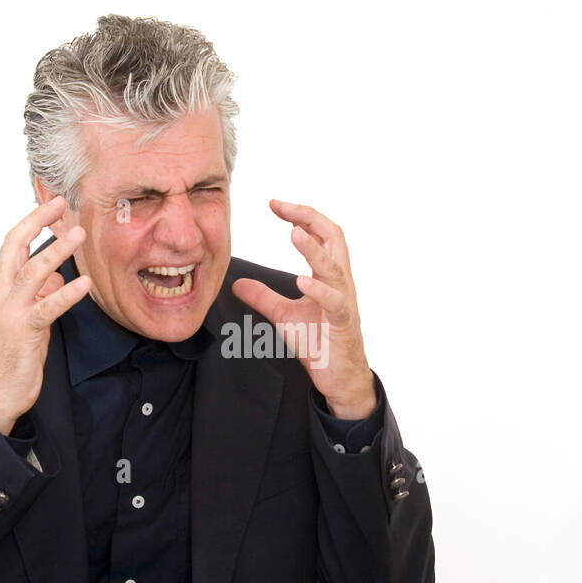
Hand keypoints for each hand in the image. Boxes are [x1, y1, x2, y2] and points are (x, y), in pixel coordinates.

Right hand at [0, 196, 91, 435]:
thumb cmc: (15, 353)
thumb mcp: (29, 315)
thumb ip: (40, 293)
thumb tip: (57, 274)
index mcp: (2, 286)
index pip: (13, 244)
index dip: (32, 221)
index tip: (53, 204)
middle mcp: (2, 293)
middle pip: (15, 246)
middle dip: (38, 222)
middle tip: (61, 204)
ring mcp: (11, 311)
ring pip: (32, 271)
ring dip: (57, 251)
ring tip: (79, 234)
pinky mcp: (25, 331)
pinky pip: (47, 308)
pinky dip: (67, 294)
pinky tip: (85, 284)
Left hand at [232, 199, 376, 419]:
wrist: (339, 378)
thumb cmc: (319, 343)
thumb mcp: (284, 316)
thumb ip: (263, 297)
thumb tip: (237, 283)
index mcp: (329, 275)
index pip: (320, 233)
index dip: (300, 215)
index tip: (275, 204)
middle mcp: (340, 281)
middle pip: (333, 237)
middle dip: (309, 217)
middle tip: (283, 207)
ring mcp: (344, 301)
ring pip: (334, 266)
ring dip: (314, 249)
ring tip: (293, 232)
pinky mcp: (343, 323)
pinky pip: (334, 302)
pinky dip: (319, 290)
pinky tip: (302, 281)